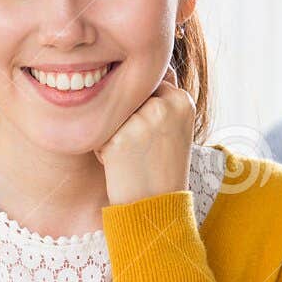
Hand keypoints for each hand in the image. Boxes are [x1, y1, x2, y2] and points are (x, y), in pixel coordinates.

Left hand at [96, 68, 194, 204]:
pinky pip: (98, 131)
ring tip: (131, 156)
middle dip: (128, 116)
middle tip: (141, 148)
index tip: (150, 131)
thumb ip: (162, 98)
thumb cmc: (162, 168)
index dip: (144, 105)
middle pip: (130, 94)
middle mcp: (165, 105)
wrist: (158, 209)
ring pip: (113, 111)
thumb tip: (141, 72)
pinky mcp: (120, 138)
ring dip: (114, 131)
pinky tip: (120, 165)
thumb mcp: (175, 128)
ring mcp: (143, 120)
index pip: (152, 80)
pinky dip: (103, 149)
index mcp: (183, 100)